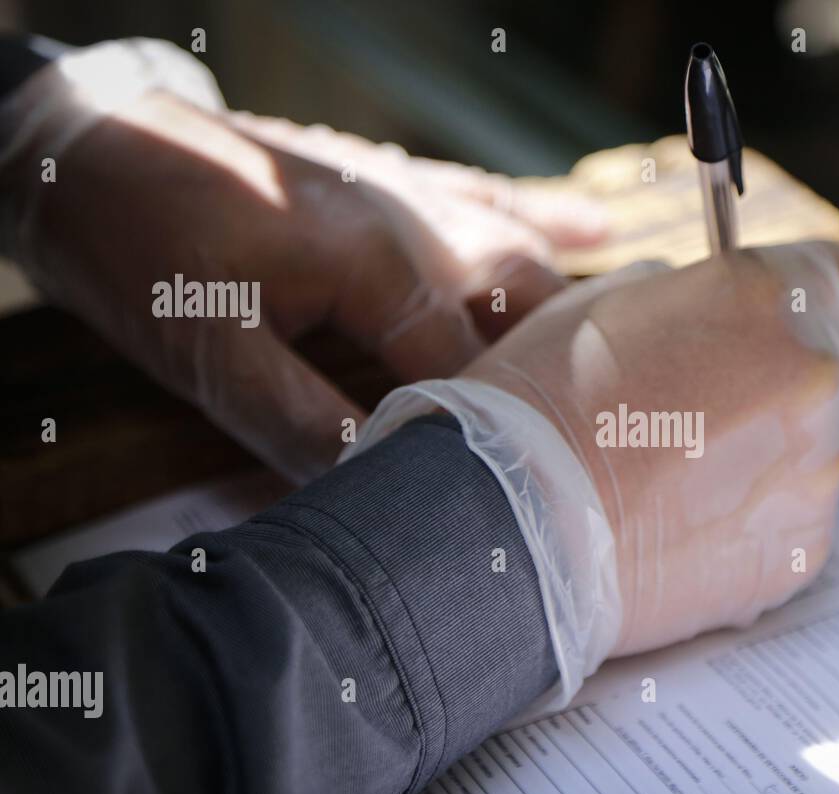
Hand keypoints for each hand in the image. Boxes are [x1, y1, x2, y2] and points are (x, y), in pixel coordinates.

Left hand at [9, 91, 607, 482]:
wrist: (95, 140)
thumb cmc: (139, 241)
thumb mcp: (203, 349)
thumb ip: (298, 420)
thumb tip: (379, 487)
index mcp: (384, 270)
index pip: (480, 374)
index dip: (514, 442)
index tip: (550, 500)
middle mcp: (422, 225)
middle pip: (535, 305)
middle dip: (575, 374)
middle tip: (615, 439)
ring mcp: (414, 194)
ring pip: (529, 252)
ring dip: (576, 308)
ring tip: (635, 361)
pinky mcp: (394, 180)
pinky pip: (494, 193)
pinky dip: (551, 213)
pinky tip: (600, 225)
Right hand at [461, 242, 838, 657]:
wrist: (513, 526)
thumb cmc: (540, 403)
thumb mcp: (602, 301)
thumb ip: (686, 293)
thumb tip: (712, 309)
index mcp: (769, 297)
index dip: (810, 298)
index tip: (782, 322)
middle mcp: (813, 377)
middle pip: (834, 371)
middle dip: (785, 383)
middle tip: (708, 413)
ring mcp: (817, 471)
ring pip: (813, 453)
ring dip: (765, 458)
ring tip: (676, 484)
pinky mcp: (802, 548)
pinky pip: (791, 521)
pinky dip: (750, 523)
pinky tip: (682, 530)